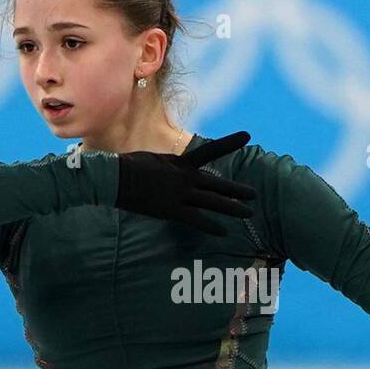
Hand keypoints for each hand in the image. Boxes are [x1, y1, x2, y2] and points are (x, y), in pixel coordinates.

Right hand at [114, 130, 255, 235]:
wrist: (115, 177)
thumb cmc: (126, 168)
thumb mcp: (151, 161)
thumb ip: (164, 168)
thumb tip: (162, 171)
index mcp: (180, 163)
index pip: (210, 151)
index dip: (229, 143)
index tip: (247, 136)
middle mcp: (185, 177)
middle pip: (217, 184)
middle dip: (236, 190)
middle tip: (253, 194)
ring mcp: (180, 194)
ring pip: (213, 202)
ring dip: (232, 208)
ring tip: (248, 213)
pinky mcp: (172, 210)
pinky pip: (197, 220)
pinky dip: (211, 227)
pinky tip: (224, 232)